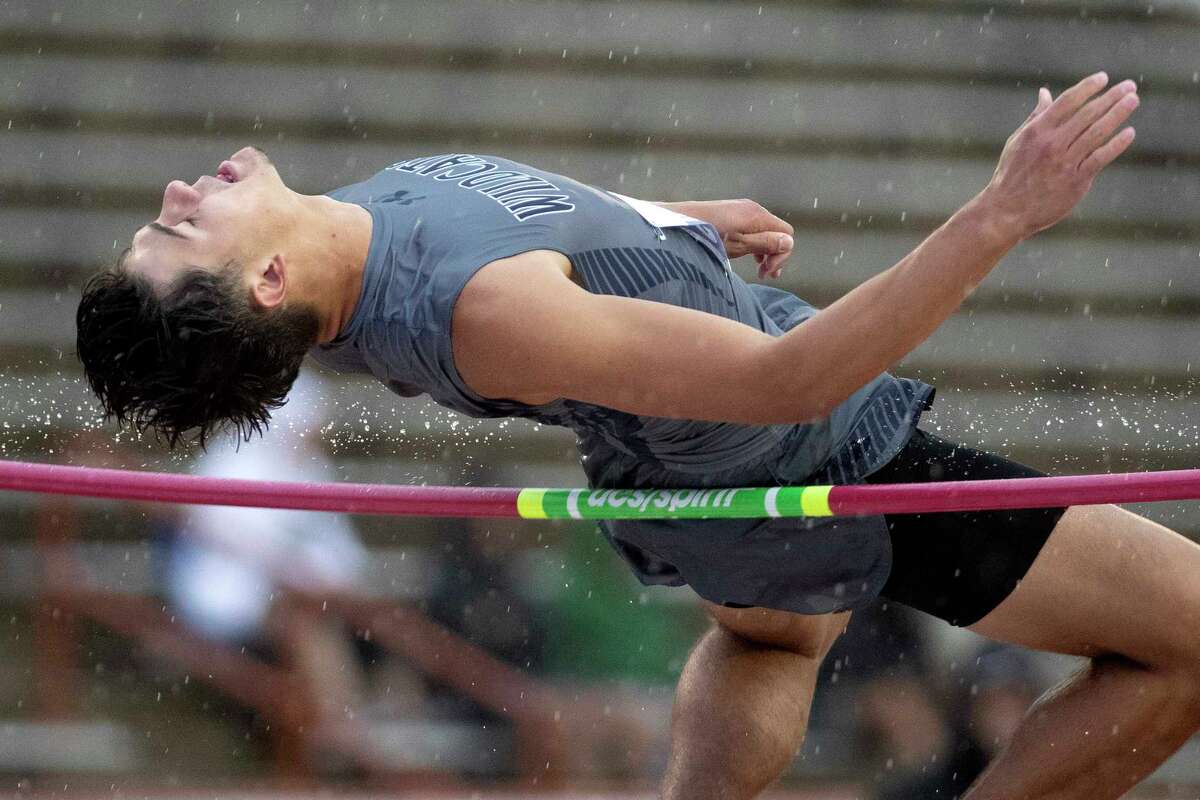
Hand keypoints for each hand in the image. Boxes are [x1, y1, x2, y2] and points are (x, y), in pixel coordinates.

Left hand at [657, 198, 794, 278]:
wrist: (673, 225)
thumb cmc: (704, 238)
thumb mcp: (737, 245)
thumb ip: (764, 243)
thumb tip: (789, 243)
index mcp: (755, 215)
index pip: (786, 234)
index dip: (782, 255)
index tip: (767, 273)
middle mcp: (751, 208)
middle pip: (777, 232)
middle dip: (775, 254)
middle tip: (764, 275)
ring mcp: (740, 209)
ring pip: (765, 231)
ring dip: (765, 251)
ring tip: (758, 270)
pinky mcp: (730, 213)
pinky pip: (752, 228)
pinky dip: (754, 243)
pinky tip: (746, 257)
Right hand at [981, 72, 1138, 239]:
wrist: (1007, 211)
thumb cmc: (1012, 174)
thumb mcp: (1018, 141)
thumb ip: (1036, 117)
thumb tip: (1044, 93)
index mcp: (1037, 131)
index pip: (1067, 101)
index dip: (1087, 87)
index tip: (1103, 78)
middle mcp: (1052, 144)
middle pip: (1087, 113)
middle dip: (1111, 96)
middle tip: (1129, 85)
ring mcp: (1064, 162)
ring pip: (1097, 132)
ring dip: (1118, 113)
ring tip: (1132, 100)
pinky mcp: (1075, 180)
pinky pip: (1100, 157)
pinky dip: (1116, 144)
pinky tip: (1129, 132)